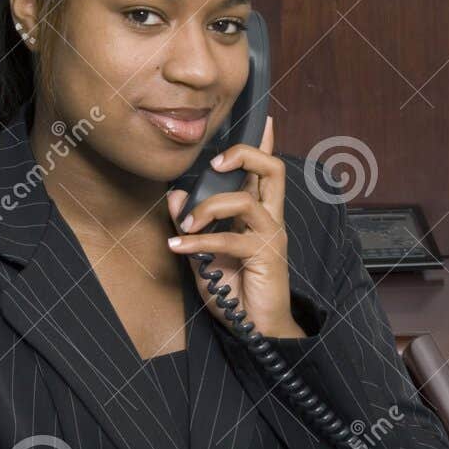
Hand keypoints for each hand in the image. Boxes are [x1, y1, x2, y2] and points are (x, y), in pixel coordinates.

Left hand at [166, 116, 303, 338]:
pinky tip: (179, 248)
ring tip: (186, 224)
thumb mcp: (204, 254)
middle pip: (272, 170)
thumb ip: (192, 225)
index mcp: (259, 214)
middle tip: (216, 160)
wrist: (257, 331)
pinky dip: (198, 243)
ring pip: (245, 201)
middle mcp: (269, 220)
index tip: (262, 118)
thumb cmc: (236, 290)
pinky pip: (229, 240)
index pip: (265, 171)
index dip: (263, 143)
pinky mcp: (265, 258)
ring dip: (208, 208)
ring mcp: (270, 237)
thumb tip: (176, 195)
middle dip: (245, 154)